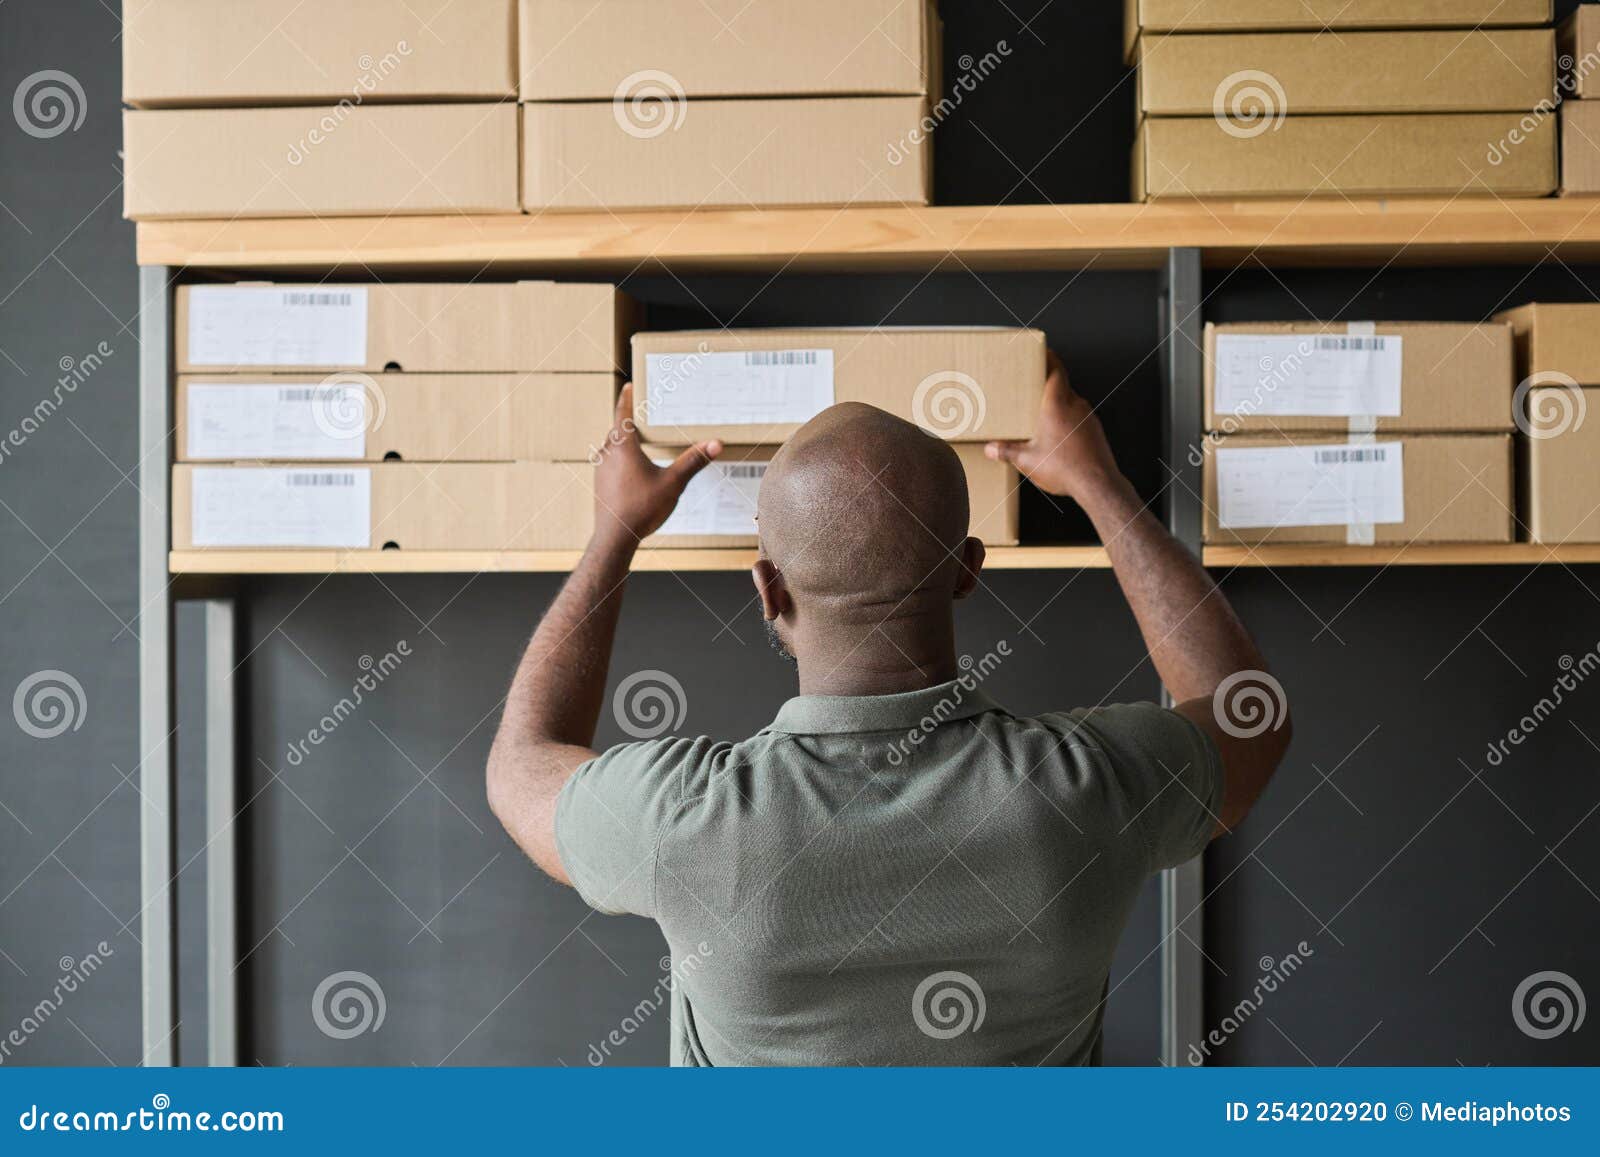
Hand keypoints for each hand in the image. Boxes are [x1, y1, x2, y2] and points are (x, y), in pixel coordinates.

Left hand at [592, 382, 720, 547]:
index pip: (622, 414)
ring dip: (621, 443)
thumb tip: (716, 443)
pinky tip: (631, 472)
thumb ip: (693, 462)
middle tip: (636, 414)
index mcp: (623, 448)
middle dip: (625, 422)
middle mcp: (607, 455)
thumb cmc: (642, 508)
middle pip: (616, 431)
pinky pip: (608, 464)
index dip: (626, 398)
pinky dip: (618, 460)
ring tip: (635, 442)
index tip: (628, 386)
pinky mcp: (599, 485)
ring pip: (610, 449)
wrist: (615, 537)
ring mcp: (600, 471)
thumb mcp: (673, 483)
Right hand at [985, 351, 1122, 500]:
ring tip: (1041, 416)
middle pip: (1062, 385)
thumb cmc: (1065, 468)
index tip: (1043, 351)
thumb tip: (991, 449)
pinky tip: (1058, 436)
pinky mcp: (1095, 431)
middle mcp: (1075, 405)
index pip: (1056, 370)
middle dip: (1047, 384)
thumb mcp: (1027, 461)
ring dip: (1057, 405)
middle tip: (1032, 387)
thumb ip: (1007, 451)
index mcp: (1056, 405)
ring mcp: (1088, 418)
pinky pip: (1079, 418)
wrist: (1098, 484)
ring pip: (1071, 403)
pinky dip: (1068, 420)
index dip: (1049, 357)